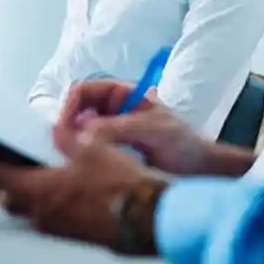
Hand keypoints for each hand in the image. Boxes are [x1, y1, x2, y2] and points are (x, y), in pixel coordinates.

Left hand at [0, 129, 162, 252]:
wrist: (146, 217)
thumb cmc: (118, 183)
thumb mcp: (92, 149)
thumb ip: (67, 140)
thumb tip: (55, 132)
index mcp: (41, 189)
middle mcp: (43, 212)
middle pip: (9, 198)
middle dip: (1, 184)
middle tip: (2, 167)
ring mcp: (57, 227)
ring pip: (28, 210)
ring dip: (25, 194)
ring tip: (36, 176)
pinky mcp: (72, 234)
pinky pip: (48, 218)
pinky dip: (46, 203)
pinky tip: (62, 190)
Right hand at [56, 81, 213, 174]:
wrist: (199, 172)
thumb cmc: (182, 144)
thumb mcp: (154, 130)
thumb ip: (121, 126)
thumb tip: (84, 131)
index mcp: (121, 95)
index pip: (84, 91)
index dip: (70, 106)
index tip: (65, 128)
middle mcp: (111, 112)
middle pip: (76, 112)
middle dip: (67, 128)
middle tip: (64, 149)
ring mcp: (109, 135)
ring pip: (78, 135)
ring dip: (73, 145)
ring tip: (72, 161)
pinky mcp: (109, 156)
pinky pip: (87, 154)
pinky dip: (81, 159)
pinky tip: (85, 170)